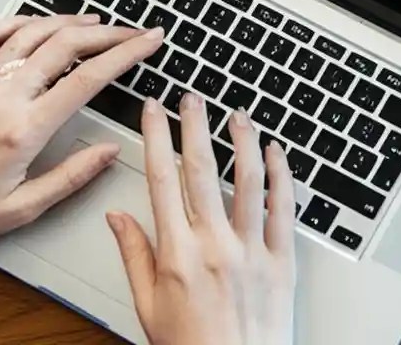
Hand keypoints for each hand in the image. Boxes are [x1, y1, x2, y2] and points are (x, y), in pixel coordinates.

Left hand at [0, 13, 163, 254]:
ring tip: (98, 23)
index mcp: (21, 131)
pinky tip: (40, 23)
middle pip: (64, 46)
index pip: (86, 80)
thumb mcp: (22, 209)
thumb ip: (71, 177)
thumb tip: (109, 151)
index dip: (125, 55)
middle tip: (136, 32)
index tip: (149, 43)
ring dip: (69, 22)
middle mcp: (0, 99)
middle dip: (109, 33)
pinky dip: (21, 21)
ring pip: (30, 33)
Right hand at [107, 94, 296, 344]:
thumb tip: (117, 216)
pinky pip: (283, 208)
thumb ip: (134, 255)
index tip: (154, 110)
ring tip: (237, 115)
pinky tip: (277, 152)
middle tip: (192, 96)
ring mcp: (251, 250)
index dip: (157, 138)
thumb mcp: (147, 305)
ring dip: (242, 141)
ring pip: (247, 181)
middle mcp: (215, 245)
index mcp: (177, 254)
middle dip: (195, 126)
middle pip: (202, 171)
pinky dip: (281, 176)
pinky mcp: (282, 260)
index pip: (161, 180)